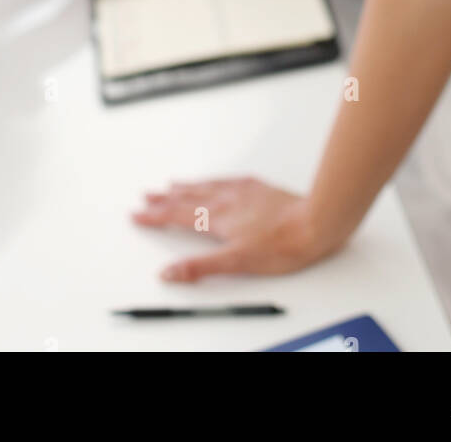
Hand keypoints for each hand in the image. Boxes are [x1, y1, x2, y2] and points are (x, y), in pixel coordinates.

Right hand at [131, 177, 348, 281]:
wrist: (313, 222)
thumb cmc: (281, 245)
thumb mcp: (237, 262)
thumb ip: (200, 266)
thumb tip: (169, 272)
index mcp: (218, 219)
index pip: (178, 217)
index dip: (156, 216)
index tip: (137, 213)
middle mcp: (226, 200)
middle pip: (187, 198)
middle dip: (164, 199)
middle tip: (146, 196)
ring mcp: (242, 191)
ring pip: (206, 186)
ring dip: (185, 186)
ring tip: (171, 184)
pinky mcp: (258, 187)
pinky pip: (227, 180)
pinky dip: (213, 180)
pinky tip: (214, 180)